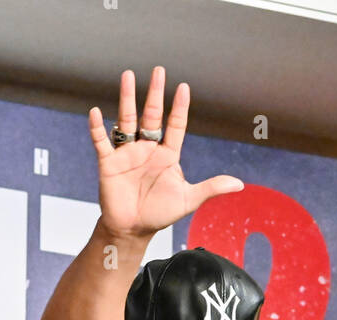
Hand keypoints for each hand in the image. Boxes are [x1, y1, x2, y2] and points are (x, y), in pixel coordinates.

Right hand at [88, 66, 242, 240]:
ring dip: (127, 99)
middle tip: (159, 70)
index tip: (183, 88)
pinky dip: (98, 128)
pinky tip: (97, 112)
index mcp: (167, 154)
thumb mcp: (189, 199)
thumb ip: (211, 187)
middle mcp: (147, 149)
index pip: (175, 125)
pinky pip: (102, 142)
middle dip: (154, 93)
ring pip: (127, 121)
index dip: (179, 107)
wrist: (132, 230)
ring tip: (128, 76)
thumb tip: (239, 184)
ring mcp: (127, 154)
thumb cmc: (159, 214)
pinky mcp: (109, 163)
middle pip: (151, 115)